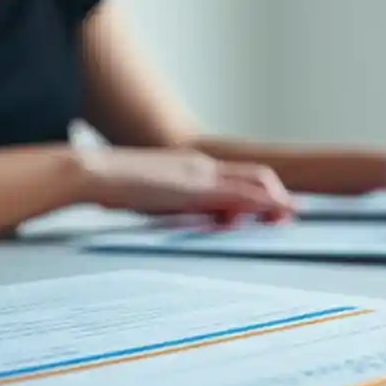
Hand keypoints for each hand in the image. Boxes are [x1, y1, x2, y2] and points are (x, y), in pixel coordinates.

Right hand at [76, 148, 295, 223]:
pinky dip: (263, 203)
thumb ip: (173, 206)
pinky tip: (277, 213)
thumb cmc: (114, 188)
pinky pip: (240, 194)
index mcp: (191, 168)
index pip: (236, 176)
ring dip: (276, 200)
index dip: (261, 191)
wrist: (95, 172)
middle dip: (278, 195)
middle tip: (290, 216)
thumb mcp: (151, 198)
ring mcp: (201, 174)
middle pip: (255, 174)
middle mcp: (202, 166)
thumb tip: (187, 220)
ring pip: (255, 181)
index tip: (276, 208)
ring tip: (287, 219)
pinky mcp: (196, 187)